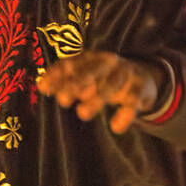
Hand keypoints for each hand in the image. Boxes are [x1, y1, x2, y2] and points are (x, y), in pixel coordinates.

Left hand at [37, 50, 165, 134]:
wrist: (143, 78)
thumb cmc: (104, 79)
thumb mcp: (86, 79)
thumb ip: (65, 82)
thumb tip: (42, 87)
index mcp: (90, 58)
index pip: (71, 63)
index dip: (57, 74)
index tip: (43, 88)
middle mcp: (107, 62)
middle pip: (91, 70)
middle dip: (76, 83)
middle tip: (63, 100)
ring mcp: (125, 73)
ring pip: (112, 84)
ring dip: (97, 98)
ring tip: (82, 114)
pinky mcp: (141, 88)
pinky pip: (134, 100)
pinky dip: (126, 114)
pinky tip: (115, 127)